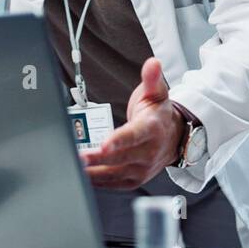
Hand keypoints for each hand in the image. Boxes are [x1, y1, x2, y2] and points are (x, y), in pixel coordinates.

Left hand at [82, 57, 185, 189]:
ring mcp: (142, 168)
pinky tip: (83, 175)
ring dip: (94, 172)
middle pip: (120, 157)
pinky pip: (115, 183)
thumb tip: (153, 63)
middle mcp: (149, 151)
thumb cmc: (159, 114)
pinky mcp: (136, 180)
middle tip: (78, 156)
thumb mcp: (157, 92)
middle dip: (98, 159)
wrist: (173, 137)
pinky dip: (98, 181)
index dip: (119, 141)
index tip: (104, 145)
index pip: (134, 135)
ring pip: (115, 173)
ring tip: (75, 167)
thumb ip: (152, 78)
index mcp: (153, 128)